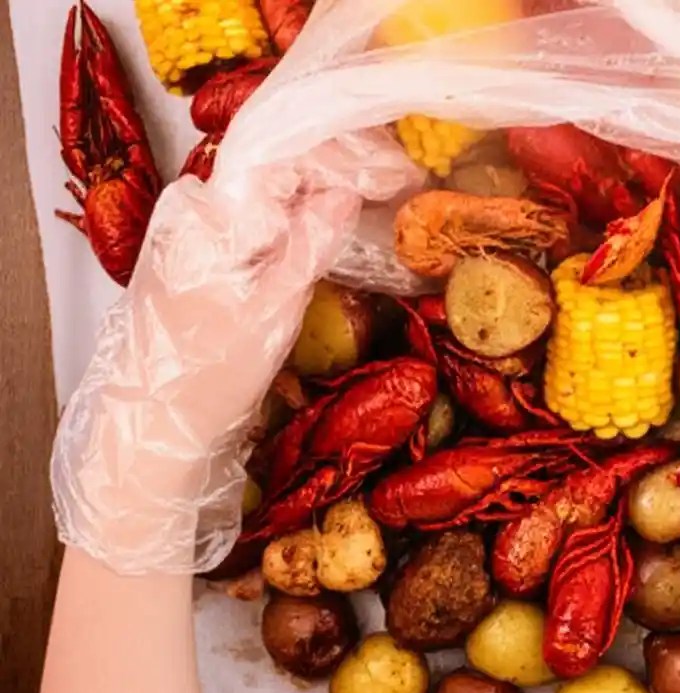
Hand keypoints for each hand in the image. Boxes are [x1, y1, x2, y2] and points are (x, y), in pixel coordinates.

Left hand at [49, 130, 423, 574]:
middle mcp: (192, 206)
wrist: (154, 421)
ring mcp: (191, 226)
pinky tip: (332, 221)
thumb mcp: (274, 308)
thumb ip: (309, 242)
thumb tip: (345, 189)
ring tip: (373, 193)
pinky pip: (255, 215)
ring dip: (319, 190)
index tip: (391, 164)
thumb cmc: (211, 372)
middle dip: (336, 168)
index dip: (341, 153)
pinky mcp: (196, 249)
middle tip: (394, 177)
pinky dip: (295, 216)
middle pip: (276, 166)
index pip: (282, 154)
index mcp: (207, 212)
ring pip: (268, 190)